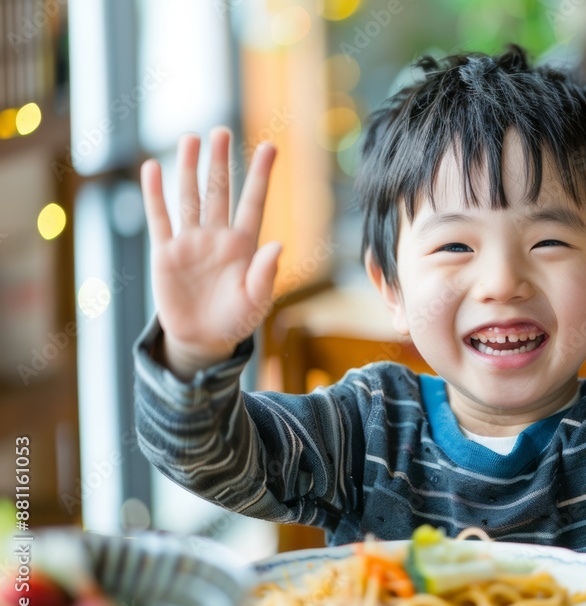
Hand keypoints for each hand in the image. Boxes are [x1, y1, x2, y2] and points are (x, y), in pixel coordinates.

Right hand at [141, 128, 280, 378]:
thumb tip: (279, 246)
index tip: (270, 147)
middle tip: (221, 131)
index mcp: (244, 244)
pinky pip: (160, 218)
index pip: (254, 202)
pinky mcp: (166, 253)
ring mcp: (191, 242)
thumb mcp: (257, 301)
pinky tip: (152, 168)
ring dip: (189, 169)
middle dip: (220, 162)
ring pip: (189, 197)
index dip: (261, 175)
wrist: (203, 338)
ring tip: (190, 139)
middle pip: (219, 191)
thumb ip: (265, 274)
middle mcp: (217, 236)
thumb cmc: (236, 319)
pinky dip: (155, 194)